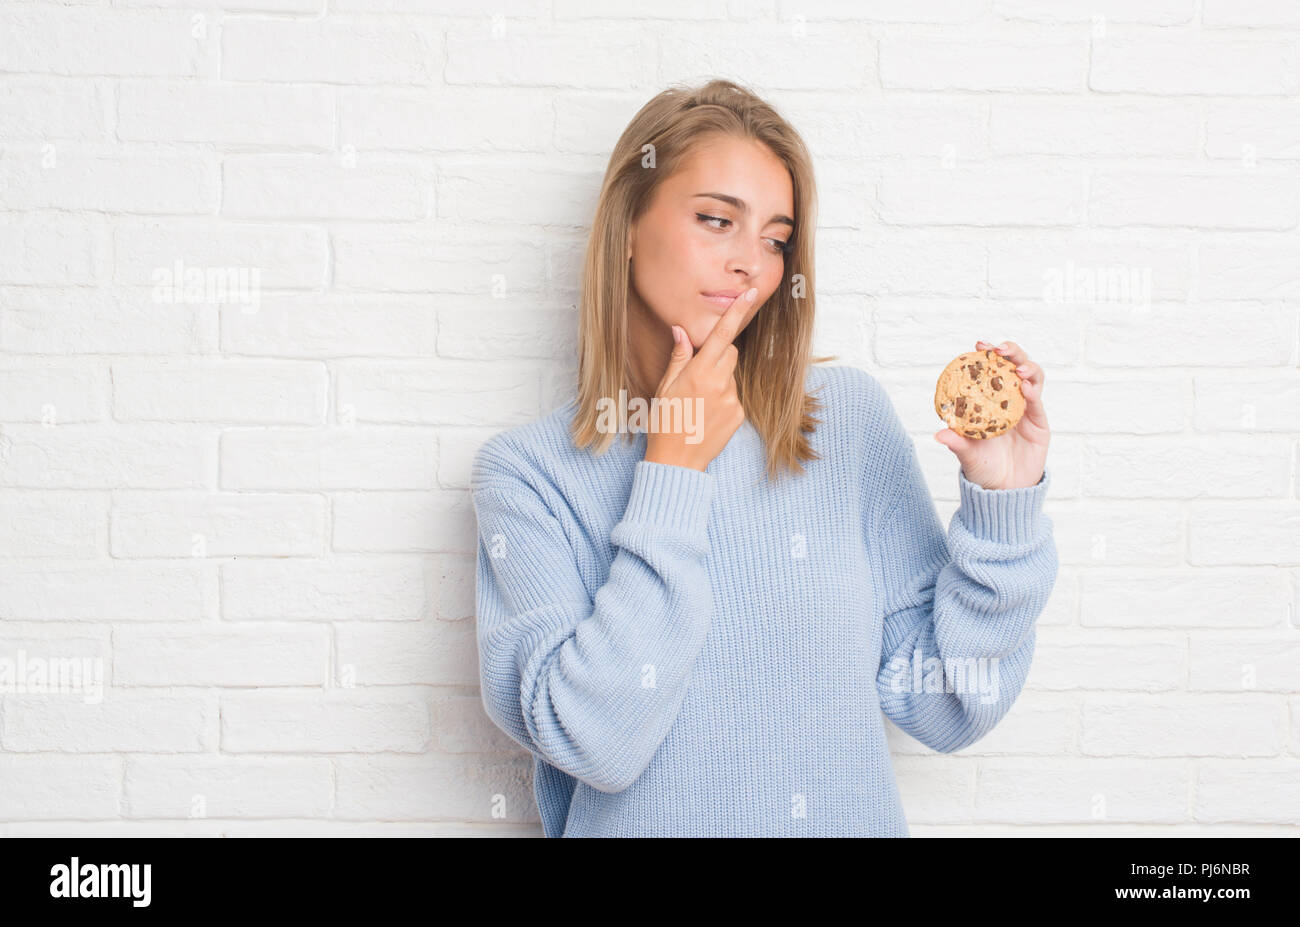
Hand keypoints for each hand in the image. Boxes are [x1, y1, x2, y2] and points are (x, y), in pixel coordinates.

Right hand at [644, 287, 757, 471]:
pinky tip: (707, 415)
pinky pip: (734, 397)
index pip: (722, 335)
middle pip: (730, 353)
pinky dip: (723, 400)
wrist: (677, 461)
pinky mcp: (739, 415)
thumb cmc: (664, 423)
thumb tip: (681, 331)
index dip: (737, 311)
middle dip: (718, 355)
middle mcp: (720, 384)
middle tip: (698, 374)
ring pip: (731, 376)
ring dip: (719, 381)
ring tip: (699, 403)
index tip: (749, 293)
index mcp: (699, 373)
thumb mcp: (664, 387)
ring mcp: (732, 401)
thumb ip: (679, 357)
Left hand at [933, 340, 1049, 490]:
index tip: (977, 345)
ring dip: (1026, 368)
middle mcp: (1008, 401)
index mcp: (988, 402)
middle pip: (1013, 368)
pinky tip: (1026, 387)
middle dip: (1010, 353)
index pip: (989, 372)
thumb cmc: (982, 470)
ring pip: (1031, 379)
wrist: (1006, 492)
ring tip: (1018, 369)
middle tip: (999, 349)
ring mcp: (1026, 410)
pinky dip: (1033, 392)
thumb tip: (939, 433)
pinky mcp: (1039, 423)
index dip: (985, 356)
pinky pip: (1038, 403)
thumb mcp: (967, 456)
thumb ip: (957, 444)